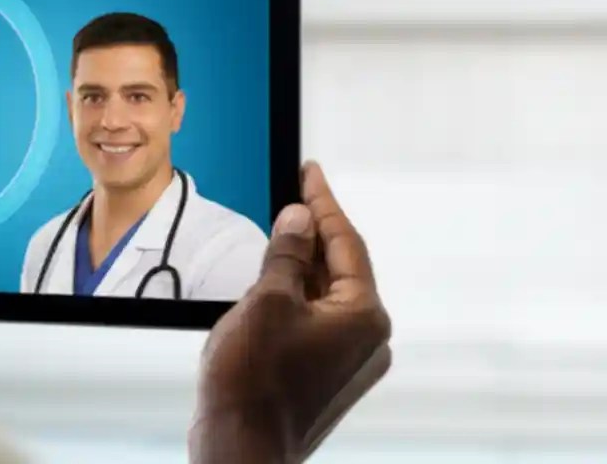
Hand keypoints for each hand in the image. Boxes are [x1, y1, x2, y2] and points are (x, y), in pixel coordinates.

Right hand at [188, 162, 391, 462]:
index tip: (310, 172)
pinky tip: (268, 290)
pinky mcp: (326, 377)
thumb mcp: (267, 300)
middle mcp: (368, 339)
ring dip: (298, 269)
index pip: (345, 241)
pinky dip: (294, 300)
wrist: (241, 447)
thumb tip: (299, 220)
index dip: (322, 202)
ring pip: (324, 297)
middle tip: (288, 199)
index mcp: (364, 315)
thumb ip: (286, 254)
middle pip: (338, 269)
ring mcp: (349, 362)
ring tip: (271, 241)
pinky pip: (315, 323)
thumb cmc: (253, 382)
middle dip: (309, 236)